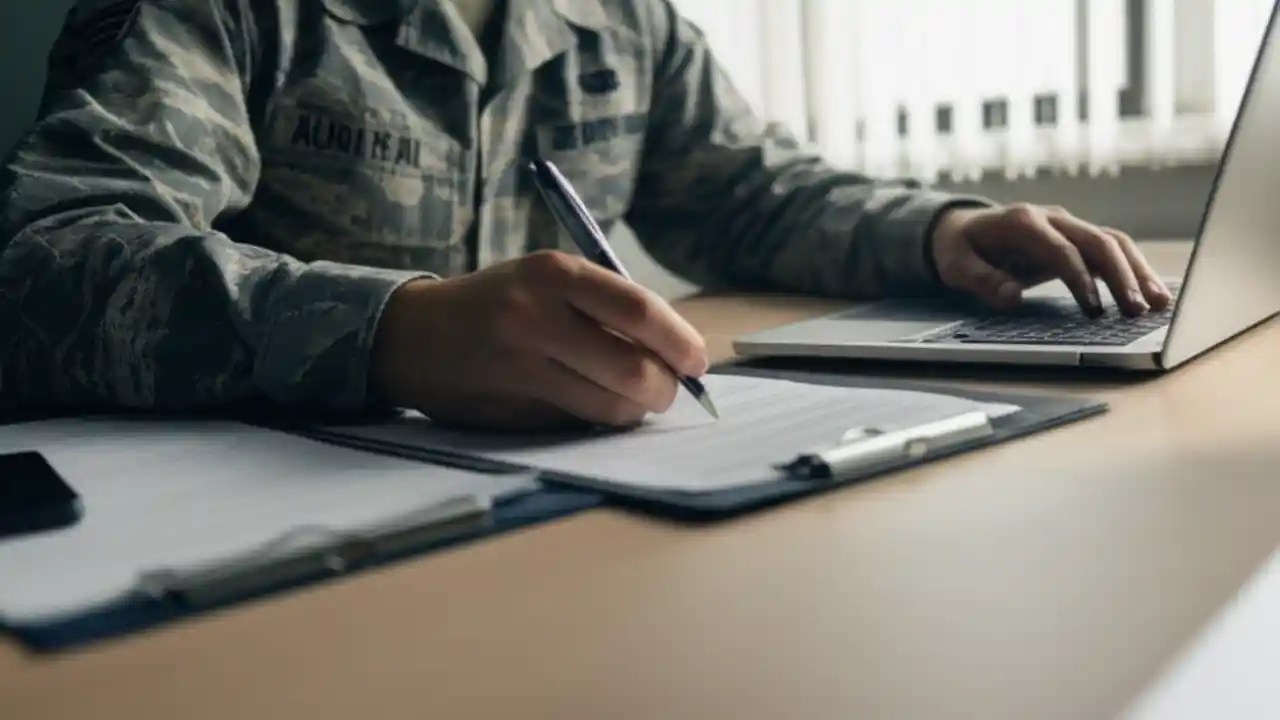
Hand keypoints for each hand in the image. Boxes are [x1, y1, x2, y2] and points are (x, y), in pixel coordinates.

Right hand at [370, 251, 708, 430]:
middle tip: (671, 390)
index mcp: (553, 273)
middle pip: (633, 367)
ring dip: (635, 410)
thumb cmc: (498, 304)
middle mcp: (536, 316)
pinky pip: (577, 422)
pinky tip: (590, 404)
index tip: (698, 360)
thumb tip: (677, 353)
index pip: (638, 309)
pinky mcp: (511, 407)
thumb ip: (605, 308)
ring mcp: (521, 365)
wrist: (411, 335)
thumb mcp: (544, 280)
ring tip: (634, 399)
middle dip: (666, 388)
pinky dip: (598, 420)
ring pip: (609, 405)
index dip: (680, 341)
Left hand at [930, 204, 1173, 315]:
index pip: (1062, 249)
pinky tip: (1152, 294)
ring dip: (1138, 272)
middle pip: (1099, 242)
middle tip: (1139, 311)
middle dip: (1123, 276)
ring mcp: (1069, 226)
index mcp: (1024, 222)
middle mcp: (1053, 218)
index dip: (1080, 279)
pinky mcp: (1077, 239)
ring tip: (1160, 304)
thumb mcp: (956, 265)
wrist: (964, 228)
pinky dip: (1133, 270)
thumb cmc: (961, 249)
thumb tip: (1012, 296)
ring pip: (1114, 243)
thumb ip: (980, 280)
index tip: (1094, 309)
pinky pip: (1112, 251)